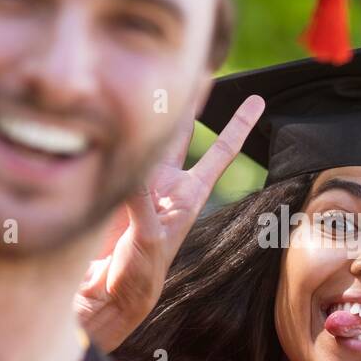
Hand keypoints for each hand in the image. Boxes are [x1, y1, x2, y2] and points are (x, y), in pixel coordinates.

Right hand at [74, 94, 264, 352]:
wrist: (103, 299)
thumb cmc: (137, 278)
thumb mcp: (147, 241)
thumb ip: (140, 204)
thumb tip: (133, 169)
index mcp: (186, 195)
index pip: (218, 152)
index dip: (238, 125)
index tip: (257, 100)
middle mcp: (163, 184)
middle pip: (179, 131)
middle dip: (189, 98)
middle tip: (199, 61)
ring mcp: (134, 184)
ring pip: (145, 135)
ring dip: (149, 108)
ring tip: (158, 73)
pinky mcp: (105, 188)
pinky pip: (111, 152)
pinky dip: (110, 133)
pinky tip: (106, 111)